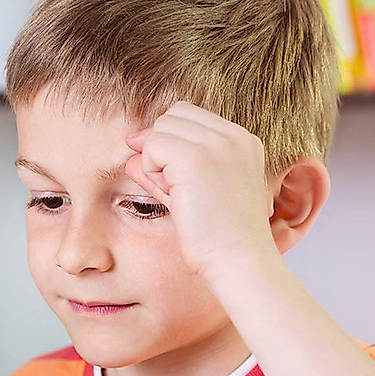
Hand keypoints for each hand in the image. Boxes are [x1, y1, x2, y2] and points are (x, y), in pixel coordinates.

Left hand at [124, 101, 277, 279]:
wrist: (238, 259)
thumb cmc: (218, 235)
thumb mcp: (194, 192)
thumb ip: (166, 167)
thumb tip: (132, 147)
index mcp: (242, 140)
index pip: (189, 116)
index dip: (170, 144)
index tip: (177, 179)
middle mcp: (233, 135)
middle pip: (172, 116)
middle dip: (161, 149)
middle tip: (174, 187)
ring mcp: (216, 144)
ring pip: (159, 130)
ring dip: (155, 161)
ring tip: (176, 192)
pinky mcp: (194, 158)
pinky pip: (151, 147)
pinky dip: (150, 170)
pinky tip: (170, 194)